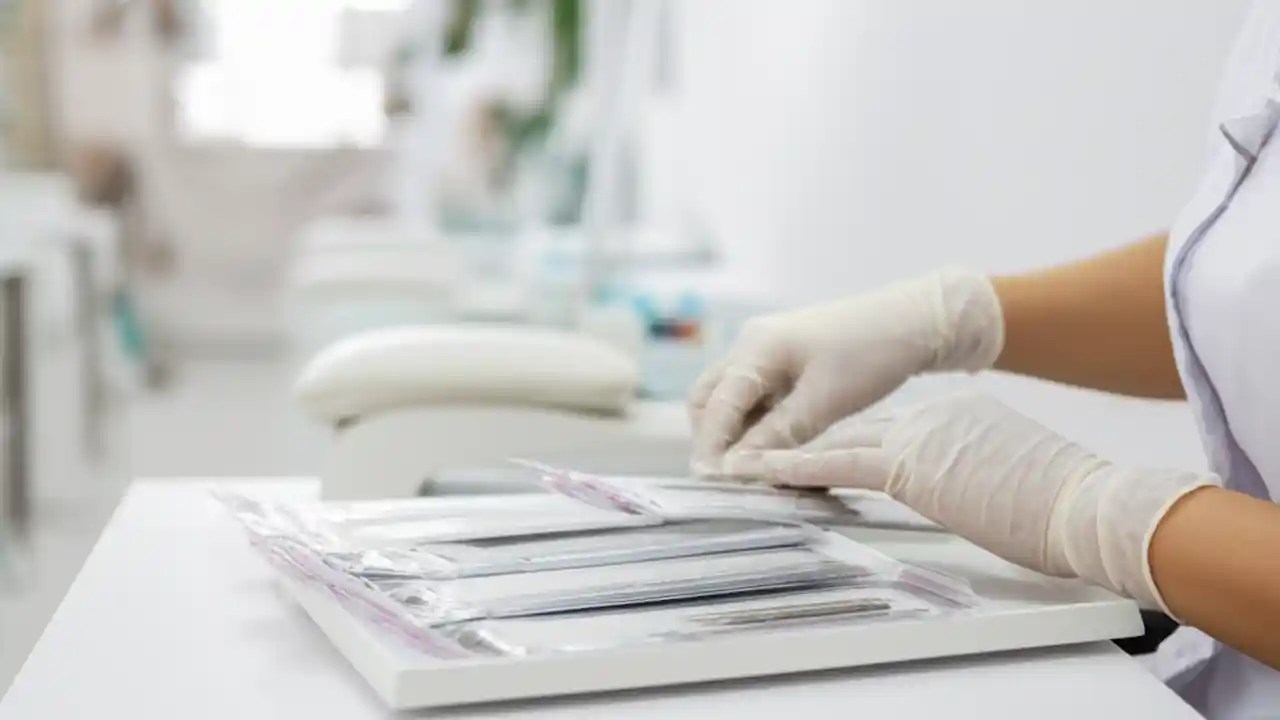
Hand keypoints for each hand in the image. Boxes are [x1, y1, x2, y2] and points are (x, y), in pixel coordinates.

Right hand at [688, 268, 1003, 474]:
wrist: (916, 320)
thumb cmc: (873, 356)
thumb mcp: (825, 403)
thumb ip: (776, 436)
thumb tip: (737, 467)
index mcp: (756, 347)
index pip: (716, 405)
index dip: (711, 447)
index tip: (710, 483)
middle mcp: (752, 343)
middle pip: (708, 396)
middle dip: (711, 436)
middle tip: (726, 476)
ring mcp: (766, 348)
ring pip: (729, 396)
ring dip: (733, 430)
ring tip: (752, 467)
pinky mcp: (784, 357)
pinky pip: (755, 393)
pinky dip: (755, 421)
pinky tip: (773, 445)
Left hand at [724, 393, 1218, 609]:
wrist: (1086, 502)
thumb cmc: (1067, 499)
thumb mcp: (1014, 467)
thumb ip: (978, 466)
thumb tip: (971, 481)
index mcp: (955, 417)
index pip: (889, 431)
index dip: (850, 446)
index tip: (820, 453)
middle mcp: (929, 419)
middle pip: (856, 432)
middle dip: (809, 444)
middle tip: (763, 451)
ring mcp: (917, 438)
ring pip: (839, 445)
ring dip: (790, 454)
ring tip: (744, 461)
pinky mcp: (909, 466)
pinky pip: (838, 465)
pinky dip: (796, 468)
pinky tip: (762, 470)